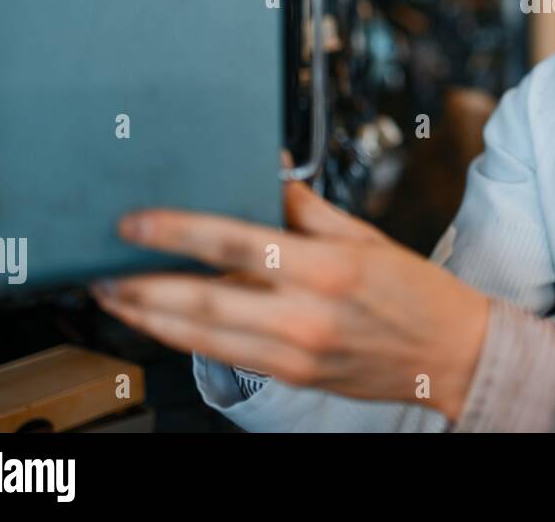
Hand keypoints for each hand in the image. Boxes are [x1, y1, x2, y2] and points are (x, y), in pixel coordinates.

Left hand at [89, 181, 490, 421]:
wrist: (454, 354)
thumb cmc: (416, 290)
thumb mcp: (366, 237)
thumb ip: (308, 210)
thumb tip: (265, 179)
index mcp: (326, 266)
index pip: (234, 243)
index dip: (176, 231)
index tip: (134, 222)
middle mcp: (305, 313)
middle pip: (202, 299)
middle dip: (141, 285)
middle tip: (100, 270)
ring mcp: (296, 352)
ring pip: (202, 337)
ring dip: (149, 318)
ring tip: (114, 298)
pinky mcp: (294, 376)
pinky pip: (224, 357)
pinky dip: (184, 340)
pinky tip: (162, 325)